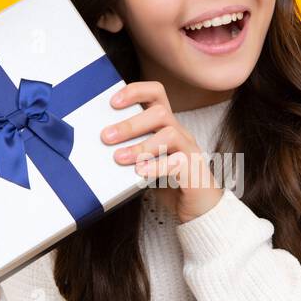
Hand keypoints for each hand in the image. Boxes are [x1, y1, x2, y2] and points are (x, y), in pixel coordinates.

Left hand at [101, 81, 223, 223]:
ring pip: (169, 133)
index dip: (135, 92)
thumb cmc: (170, 184)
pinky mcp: (194, 170)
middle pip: (160, 112)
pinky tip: (140, 173)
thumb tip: (99, 150)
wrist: (200, 209)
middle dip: (130, 124)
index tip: (112, 102)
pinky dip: (156, 166)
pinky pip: (177, 162)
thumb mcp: (145, 163)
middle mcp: (180, 133)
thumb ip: (130, 153)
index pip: (157, 94)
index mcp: (167, 126)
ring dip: (141, 145)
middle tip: (106, 137)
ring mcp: (189, 150)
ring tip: (120, 158)